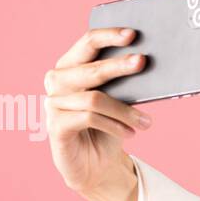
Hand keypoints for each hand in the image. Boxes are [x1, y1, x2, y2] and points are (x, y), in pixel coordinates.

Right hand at [44, 28, 151, 200]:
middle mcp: (57, 81)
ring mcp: (53, 104)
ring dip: (124, 110)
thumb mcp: (119, 102)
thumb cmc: (108, 128)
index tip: (132, 34)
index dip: (108, 36)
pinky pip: (88, 118)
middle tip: (142, 62)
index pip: (87, 43)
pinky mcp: (55, 126)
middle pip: (90, 69)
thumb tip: (145, 64)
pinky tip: (130, 133)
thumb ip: (124, 83)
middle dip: (119, 65)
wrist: (95, 166)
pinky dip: (114, 125)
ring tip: (146, 121)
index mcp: (71, 66)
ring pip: (94, 98)